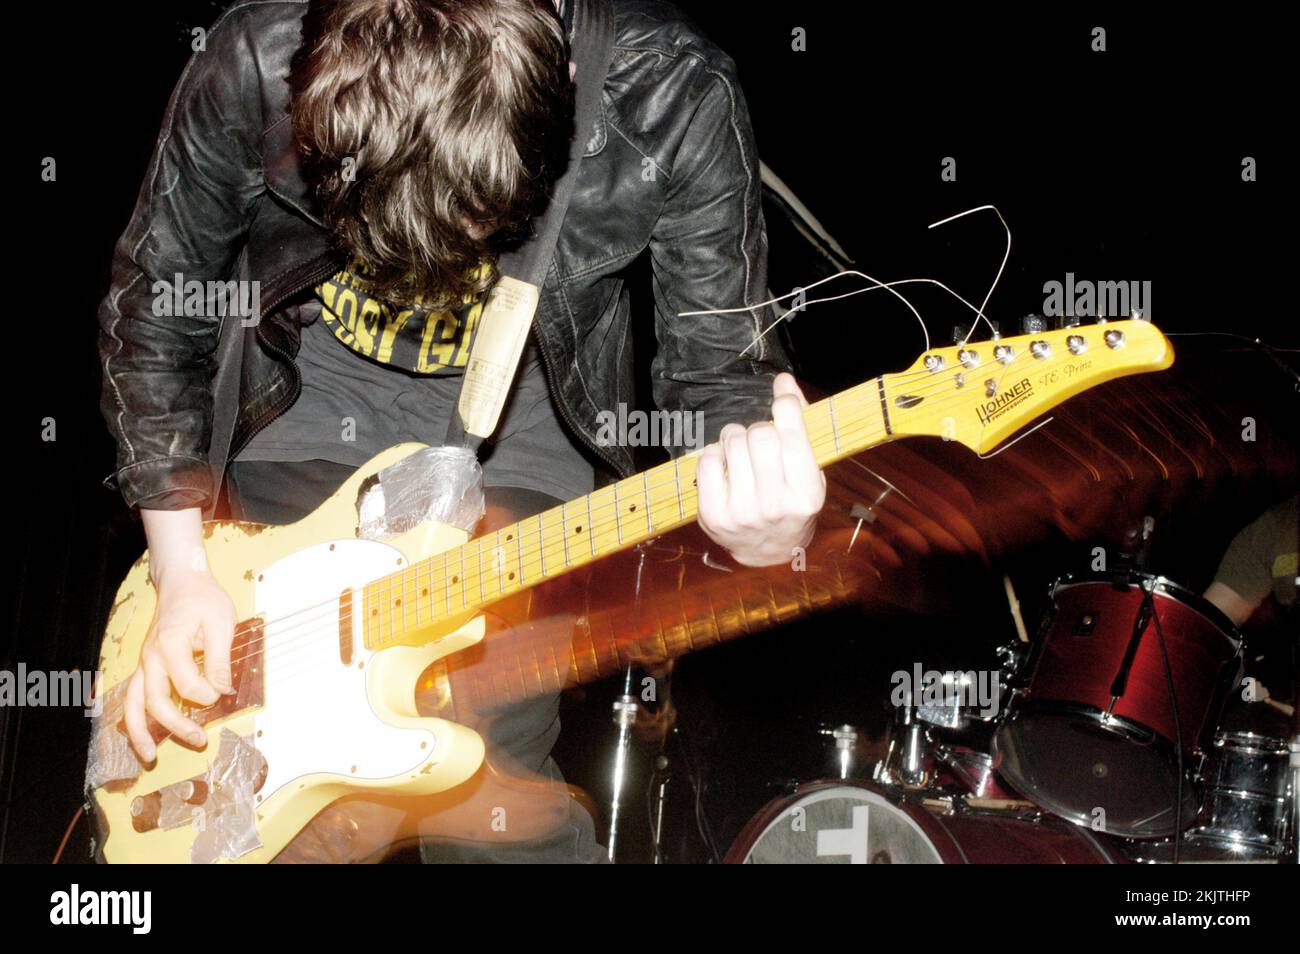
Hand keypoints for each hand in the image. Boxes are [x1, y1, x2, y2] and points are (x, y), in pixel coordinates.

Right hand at [124, 561, 235, 761]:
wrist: (181, 582)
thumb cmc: (203, 599)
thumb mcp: (221, 622)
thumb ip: (220, 658)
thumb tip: (222, 690)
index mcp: (170, 644)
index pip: (185, 683)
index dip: (205, 694)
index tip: (222, 693)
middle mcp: (150, 657)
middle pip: (155, 700)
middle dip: (175, 725)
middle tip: (199, 741)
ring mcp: (144, 663)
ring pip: (134, 703)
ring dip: (140, 732)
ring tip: (150, 757)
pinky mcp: (146, 667)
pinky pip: (135, 697)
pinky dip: (136, 720)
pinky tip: (144, 738)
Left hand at [696, 373, 825, 566]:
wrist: (768, 551)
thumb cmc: (791, 500)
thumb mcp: (809, 470)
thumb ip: (800, 425)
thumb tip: (784, 381)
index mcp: (807, 494)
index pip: (794, 435)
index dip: (786, 407)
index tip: (782, 400)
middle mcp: (775, 506)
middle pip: (760, 434)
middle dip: (759, 428)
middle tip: (760, 439)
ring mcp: (742, 512)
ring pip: (732, 441)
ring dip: (735, 437)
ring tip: (742, 452)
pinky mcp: (713, 515)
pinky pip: (706, 460)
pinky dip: (715, 453)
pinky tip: (725, 465)